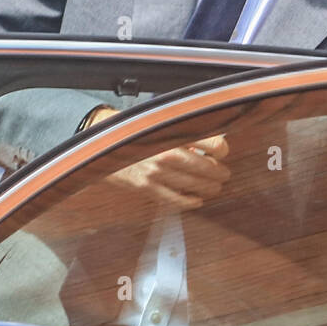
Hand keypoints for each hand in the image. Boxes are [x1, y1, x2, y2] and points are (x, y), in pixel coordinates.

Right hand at [79, 108, 230, 210]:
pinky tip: (197, 200)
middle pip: (207, 168)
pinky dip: (190, 202)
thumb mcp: (159, 123)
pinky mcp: (146, 188)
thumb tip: (207, 144)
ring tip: (214, 187)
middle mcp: (166, 153)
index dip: (222, 150)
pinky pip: (175, 200)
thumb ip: (182, 132)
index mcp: (172, 133)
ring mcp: (157, 173)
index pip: (211, 144)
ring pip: (194, 186)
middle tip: (224, 174)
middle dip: (220, 173)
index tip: (222, 152)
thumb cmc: (135, 131)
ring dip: (209, 188)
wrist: (102, 142)